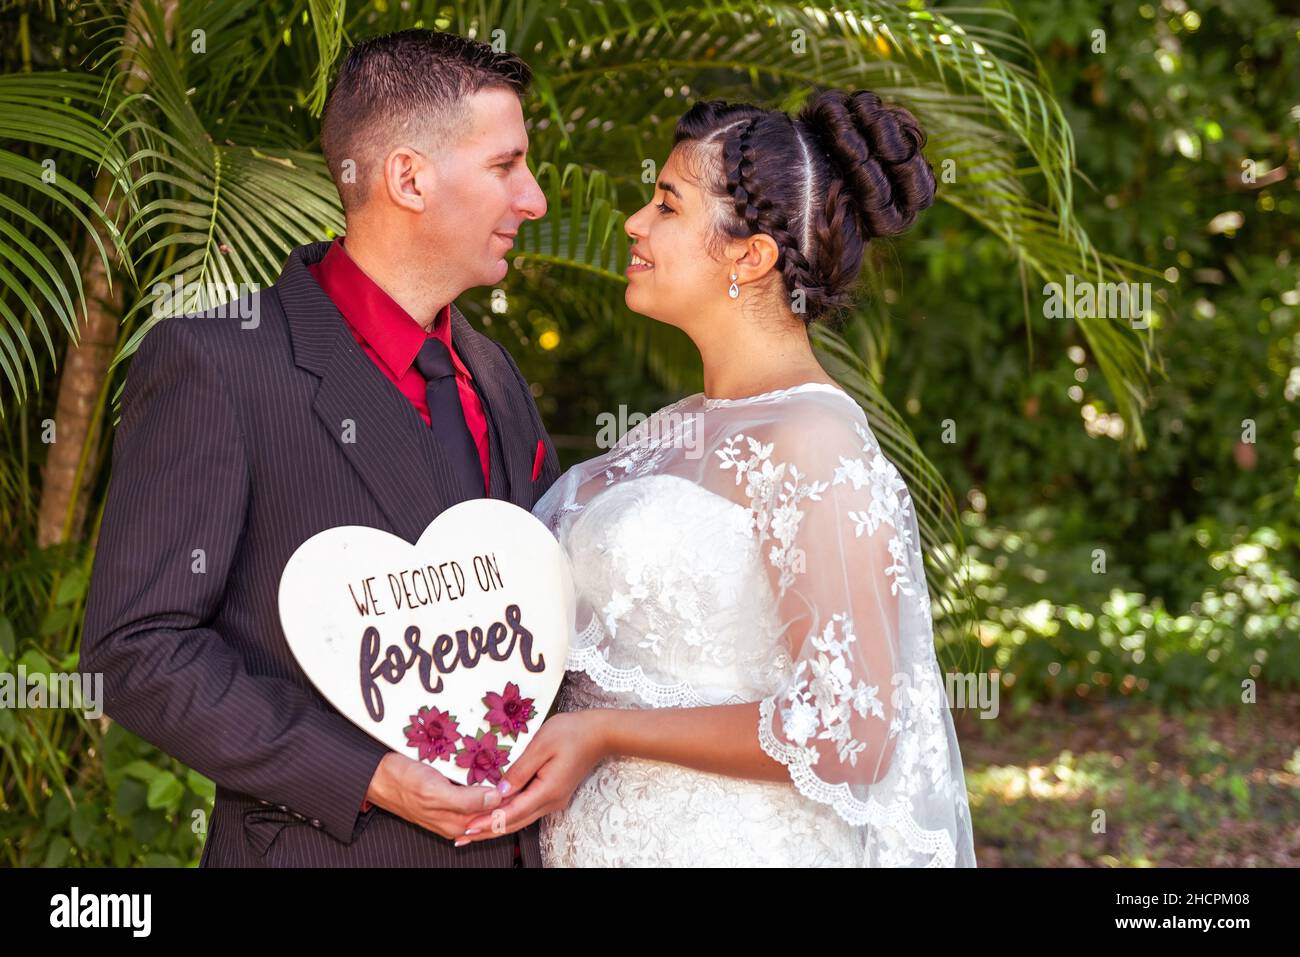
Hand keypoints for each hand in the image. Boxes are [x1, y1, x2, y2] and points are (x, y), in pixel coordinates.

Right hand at [366, 751, 506, 840]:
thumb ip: (466, 800)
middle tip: (519, 772)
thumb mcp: (435, 792)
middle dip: (506, 793)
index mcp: (457, 823)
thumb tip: (495, 800)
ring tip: (509, 768)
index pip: (494, 815)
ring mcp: (450, 808)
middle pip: (491, 808)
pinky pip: (471, 790)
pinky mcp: (445, 795)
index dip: (509, 799)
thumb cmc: (402, 782)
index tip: (521, 780)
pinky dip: (481, 781)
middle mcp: (456, 819)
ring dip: (495, 785)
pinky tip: (488, 769)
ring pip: (482, 799)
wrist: (377, 775)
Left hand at [455, 710, 610, 845]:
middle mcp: (550, 801)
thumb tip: (500, 791)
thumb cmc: (571, 732)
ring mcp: (553, 800)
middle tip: (461, 837)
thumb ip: (520, 769)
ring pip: (520, 819)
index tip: (466, 828)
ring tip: (473, 830)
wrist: (599, 733)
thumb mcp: (542, 744)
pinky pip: (526, 810)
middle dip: (487, 831)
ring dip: (496, 826)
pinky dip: (508, 816)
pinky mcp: (553, 794)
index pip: (511, 813)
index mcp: (547, 791)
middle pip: (514, 823)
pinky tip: (495, 814)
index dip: (486, 822)